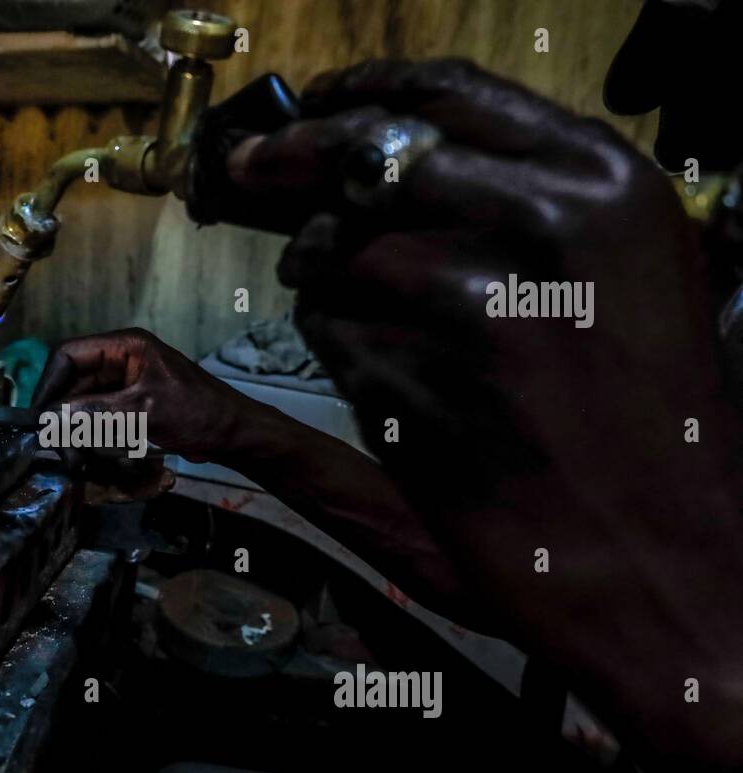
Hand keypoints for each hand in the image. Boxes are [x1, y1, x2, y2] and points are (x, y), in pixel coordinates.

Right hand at [32, 328, 265, 462]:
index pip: (68, 354)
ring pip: (81, 402)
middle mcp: (119, 359)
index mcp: (125, 346)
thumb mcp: (144, 410)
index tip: (39, 416)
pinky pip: (96, 416)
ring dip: (73, 428)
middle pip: (71, 381)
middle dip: (61, 413)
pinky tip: (85, 455)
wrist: (233, 433)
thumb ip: (96, 412)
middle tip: (55, 446)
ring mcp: (123, 383)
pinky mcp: (128, 405)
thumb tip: (51, 418)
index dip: (49, 383)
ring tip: (72, 456)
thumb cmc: (197, 413)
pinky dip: (88, 434)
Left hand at [231, 58, 742, 772]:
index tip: (312, 101)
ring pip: (334, 255)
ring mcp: (472, 309)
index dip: (360, 91)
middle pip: (364, 160)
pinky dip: (342, 350)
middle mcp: (542, 228)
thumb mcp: (615, 268)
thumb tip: (369, 145)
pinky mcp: (415, 385)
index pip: (448, 94)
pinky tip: (408, 389)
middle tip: (247, 167)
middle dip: (289, 163)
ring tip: (399, 336)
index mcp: (603, 184)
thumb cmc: (637, 412)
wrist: (658, 548)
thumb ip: (510, 193)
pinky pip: (330, 334)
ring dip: (331, 284)